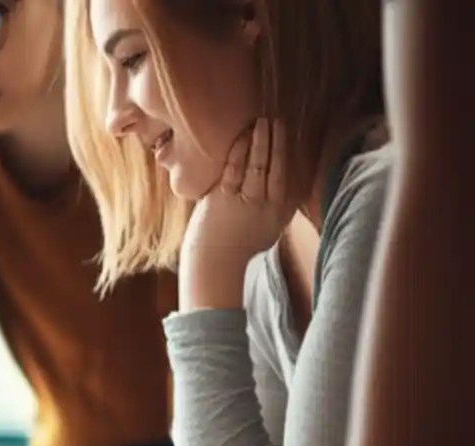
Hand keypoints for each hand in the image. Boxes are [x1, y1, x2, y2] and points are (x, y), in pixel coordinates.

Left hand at [184, 119, 294, 255]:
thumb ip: (279, 209)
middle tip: (279, 121)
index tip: (291, 136)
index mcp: (279, 212)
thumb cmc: (239, 247)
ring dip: (260, 142)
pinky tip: (241, 137)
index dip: (290, 154)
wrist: (216, 262)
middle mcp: (266, 206)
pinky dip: (238, 151)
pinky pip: (233, 169)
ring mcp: (245, 202)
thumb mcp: (269, 230)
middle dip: (278, 142)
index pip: (289, 177)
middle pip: (277, 167)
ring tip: (261, 122)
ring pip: (257, 166)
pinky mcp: (223, 199)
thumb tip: (288, 189)